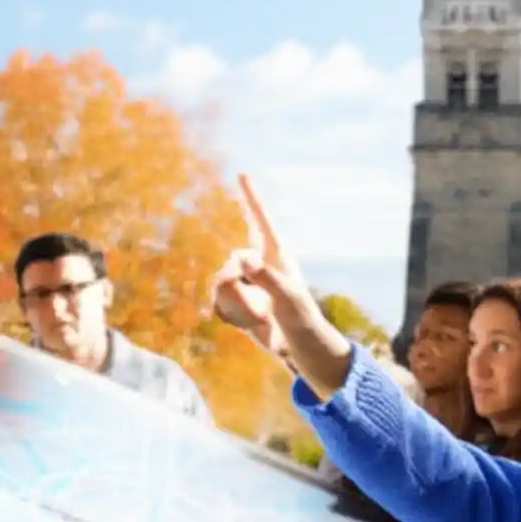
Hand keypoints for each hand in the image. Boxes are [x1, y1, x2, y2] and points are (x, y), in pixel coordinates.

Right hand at [211, 174, 352, 396]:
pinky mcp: (236, 298)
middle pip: (230, 266)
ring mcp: (245, 280)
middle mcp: (258, 262)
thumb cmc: (302, 320)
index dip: (250, 197)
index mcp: (276, 254)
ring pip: (220, 285)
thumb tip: (244, 259)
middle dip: (240, 294)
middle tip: (264, 312)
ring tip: (262, 318)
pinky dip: (233, 315)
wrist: (298, 347)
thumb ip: (266, 278)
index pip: (260, 220)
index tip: (242, 173)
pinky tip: (253, 323)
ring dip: (238, 308)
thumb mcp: (287, 299)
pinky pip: (218, 301)